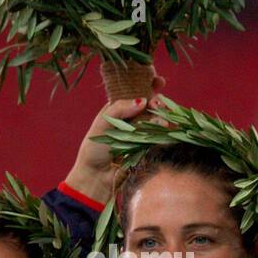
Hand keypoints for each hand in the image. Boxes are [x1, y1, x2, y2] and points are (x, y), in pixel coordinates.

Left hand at [63, 77, 166, 205]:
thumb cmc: (94, 149)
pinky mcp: (147, 148)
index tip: (158, 80)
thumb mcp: (103, 123)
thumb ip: (120, 109)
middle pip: (150, 104)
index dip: (147, 84)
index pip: (135, 91)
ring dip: (161, 115)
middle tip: (158, 104)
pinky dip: (163, 130)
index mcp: (118, 109)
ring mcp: (140, 134)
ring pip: (157, 119)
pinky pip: (159, 135)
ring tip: (159, 118)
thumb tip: (142, 100)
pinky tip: (163, 128)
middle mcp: (131, 119)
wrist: (97, 177)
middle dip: (157, 100)